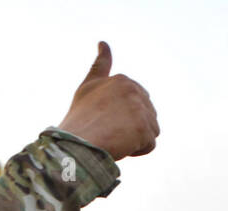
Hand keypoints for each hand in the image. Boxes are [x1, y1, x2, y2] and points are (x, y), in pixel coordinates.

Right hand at [57, 41, 158, 160]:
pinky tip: (121, 148)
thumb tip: (104, 42)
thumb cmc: (79, 118)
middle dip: (131, 127)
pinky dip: (138, 150)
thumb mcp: (88, 86)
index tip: (109, 122)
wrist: (76, 143)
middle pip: (145, 115)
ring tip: (114, 140)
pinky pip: (150, 144)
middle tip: (108, 133)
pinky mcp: (144, 128)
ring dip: (136, 139)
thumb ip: (100, 65)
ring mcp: (140, 108)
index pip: (135, 101)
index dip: (122, 115)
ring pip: (151, 129)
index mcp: (121, 80)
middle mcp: (133, 90)